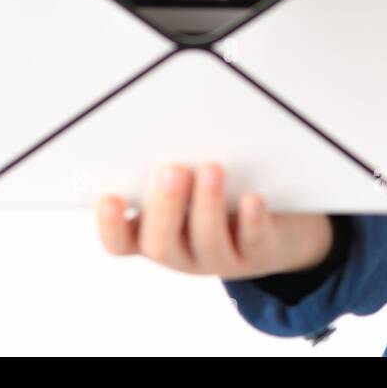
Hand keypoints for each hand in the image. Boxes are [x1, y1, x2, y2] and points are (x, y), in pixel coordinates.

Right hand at [95, 162, 333, 279]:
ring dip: (207, 204)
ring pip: (208, 242)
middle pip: (162, 244)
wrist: (277, 229)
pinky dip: (252, 219)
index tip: (109, 198)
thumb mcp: (188, 186)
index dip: (111, 226)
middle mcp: (183, 254)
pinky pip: (254, 241)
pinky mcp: (259, 253)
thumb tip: (162, 129)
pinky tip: (252, 197)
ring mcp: (220, 258)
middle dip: (165, 207)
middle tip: (171, 170)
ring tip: (212, 167)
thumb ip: (170, 171)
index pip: (121, 243)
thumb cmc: (218, 195)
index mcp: (154, 236)